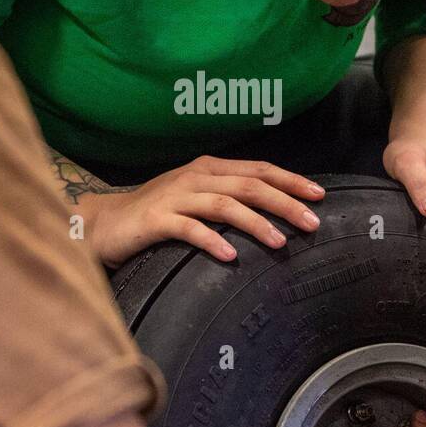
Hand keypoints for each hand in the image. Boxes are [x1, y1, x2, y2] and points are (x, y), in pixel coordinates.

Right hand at [87, 156, 324, 266]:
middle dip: (284, 203)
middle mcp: (194, 177)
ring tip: (280, 242)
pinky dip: (212, 241)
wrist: (106, 223)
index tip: (319, 196)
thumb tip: (273, 212)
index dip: (290, 181)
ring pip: (224, 205)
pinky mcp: (156, 220)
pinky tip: (231, 257)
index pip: (259, 170)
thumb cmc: (158, 214)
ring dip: (256, 223)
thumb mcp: (196, 198)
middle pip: (249, 185)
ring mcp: (175, 197)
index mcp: (209, 168)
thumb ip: (228, 198)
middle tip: (312, 223)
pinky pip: (189, 229)